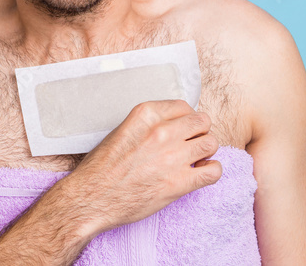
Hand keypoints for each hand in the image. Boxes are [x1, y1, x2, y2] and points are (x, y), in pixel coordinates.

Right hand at [61, 99, 221, 234]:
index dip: (186, 119)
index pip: (184, 106)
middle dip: (199, 132)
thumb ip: (148, 123)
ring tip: (195, 159)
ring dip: (205, 151)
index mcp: (146, 114)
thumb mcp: (122, 130)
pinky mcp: (178, 183)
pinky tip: (201, 173)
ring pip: (211, 143)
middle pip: (202, 121)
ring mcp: (172, 157)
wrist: (91, 198)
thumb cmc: (102, 167)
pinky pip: (214, 171)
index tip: (182, 129)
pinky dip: (212, 171)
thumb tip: (173, 124)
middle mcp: (162, 132)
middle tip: (190, 143)